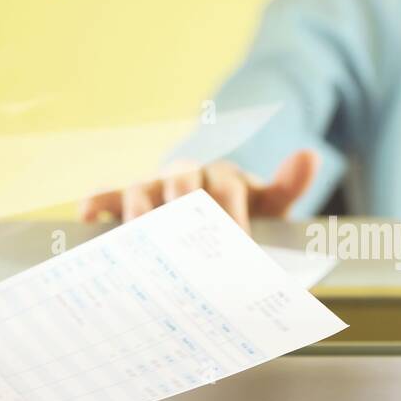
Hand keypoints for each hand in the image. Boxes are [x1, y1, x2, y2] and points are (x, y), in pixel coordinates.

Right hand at [81, 149, 318, 229]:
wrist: (210, 207)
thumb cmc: (241, 211)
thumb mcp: (269, 202)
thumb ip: (286, 186)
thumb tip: (311, 154)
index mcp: (225, 178)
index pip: (228, 189)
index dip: (233, 215)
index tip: (238, 245)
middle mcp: (187, 175)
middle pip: (182, 185)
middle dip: (184, 211)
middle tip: (186, 243)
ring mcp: (154, 185)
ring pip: (143, 189)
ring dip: (140, 210)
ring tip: (138, 233)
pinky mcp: (126, 197)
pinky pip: (108, 194)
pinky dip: (97, 202)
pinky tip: (88, 219)